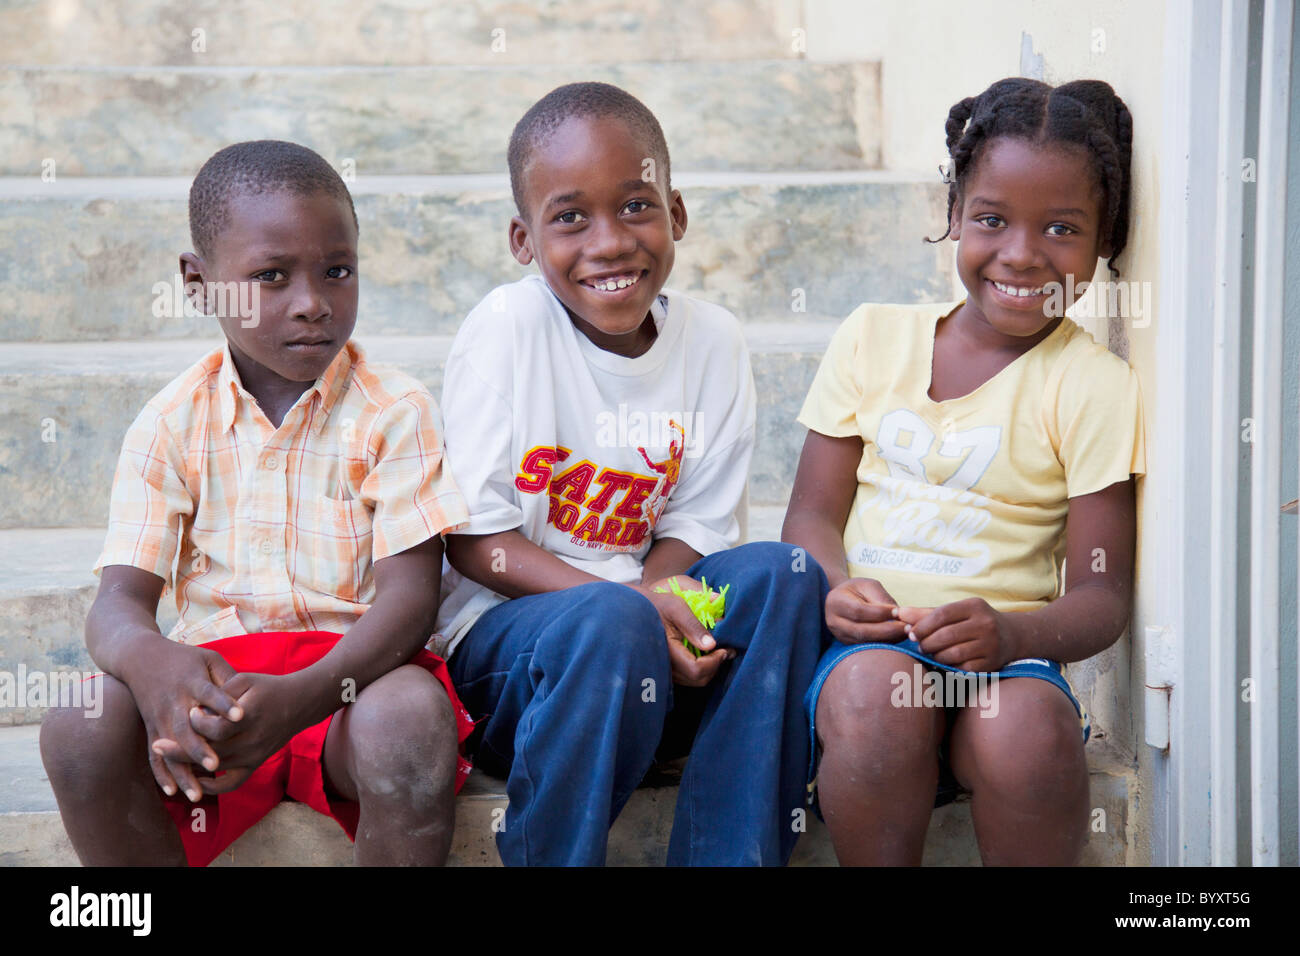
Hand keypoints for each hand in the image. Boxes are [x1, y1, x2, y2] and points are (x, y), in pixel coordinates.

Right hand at [125, 641, 244, 802]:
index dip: (224, 704)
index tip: (240, 716)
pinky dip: (162, 774)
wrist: (140, 658)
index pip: (210, 694)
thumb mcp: (208, 659)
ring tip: (197, 794)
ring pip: (172, 749)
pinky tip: (171, 791)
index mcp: (193, 682)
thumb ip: (227, 677)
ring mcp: (160, 718)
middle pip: (187, 728)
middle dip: (200, 748)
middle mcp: (175, 703)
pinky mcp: (152, 729)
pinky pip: (155, 755)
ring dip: (183, 772)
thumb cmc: (184, 659)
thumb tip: (246, 699)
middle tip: (215, 764)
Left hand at [153, 671, 302, 795]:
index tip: (189, 712)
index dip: (198, 723)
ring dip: (190, 767)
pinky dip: (214, 787)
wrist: (300, 703)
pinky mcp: (255, 763)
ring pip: (217, 768)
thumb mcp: (245, 680)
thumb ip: (220, 692)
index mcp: (249, 717)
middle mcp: (251, 741)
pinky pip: (232, 783)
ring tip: (168, 763)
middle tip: (157, 745)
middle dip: (181, 750)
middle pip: (211, 752)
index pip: (217, 729)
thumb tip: (195, 707)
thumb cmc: (268, 687)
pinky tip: (197, 781)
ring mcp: (254, 755)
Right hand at [636, 577, 733, 687]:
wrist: (637, 610)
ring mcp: (665, 670)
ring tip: (715, 648)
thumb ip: (693, 625)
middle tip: (725, 648)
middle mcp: (665, 666)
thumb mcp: (676, 607)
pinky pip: (688, 677)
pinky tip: (703, 651)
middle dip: (715, 665)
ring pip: (694, 680)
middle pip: (698, 679)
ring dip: (709, 667)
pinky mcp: (666, 669)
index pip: (696, 670)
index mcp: (667, 651)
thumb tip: (711, 644)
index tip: (724, 648)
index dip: (715, 662)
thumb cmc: (657, 604)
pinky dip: (700, 667)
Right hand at [825, 578, 908, 643]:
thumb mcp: (868, 585)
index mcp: (836, 601)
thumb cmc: (858, 589)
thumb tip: (897, 615)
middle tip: (907, 627)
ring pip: (865, 642)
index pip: (859, 611)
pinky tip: (897, 637)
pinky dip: (884, 643)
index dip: (880, 613)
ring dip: (888, 639)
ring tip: (906, 633)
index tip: (898, 612)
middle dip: (887, 630)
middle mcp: (833, 621)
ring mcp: (839, 635)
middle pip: (862, 631)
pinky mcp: (847, 644)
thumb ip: (881, 598)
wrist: (843, 598)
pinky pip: (867, 647)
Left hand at [897, 598, 1016, 671]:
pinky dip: (950, 666)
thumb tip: (898, 614)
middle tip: (919, 646)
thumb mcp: (956, 612)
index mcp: (974, 606)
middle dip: (927, 643)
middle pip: (946, 635)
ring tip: (931, 654)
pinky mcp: (992, 662)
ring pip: (953, 654)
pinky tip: (946, 662)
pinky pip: (963, 667)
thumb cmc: (973, 622)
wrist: (1011, 636)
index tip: (910, 634)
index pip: (942, 614)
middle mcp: (985, 623)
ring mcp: (991, 644)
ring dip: (936, 656)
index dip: (922, 625)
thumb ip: (926, 613)